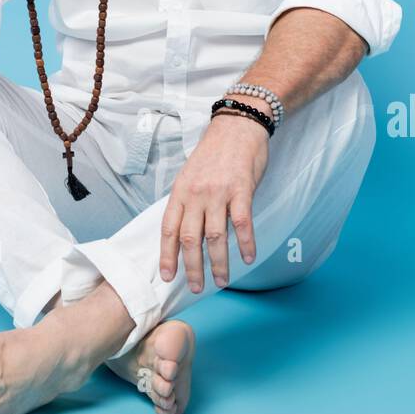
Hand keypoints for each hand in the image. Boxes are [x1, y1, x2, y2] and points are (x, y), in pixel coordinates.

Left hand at [159, 113, 269, 292]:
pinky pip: (242, 223)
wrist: (237, 126)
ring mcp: (219, 192)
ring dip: (218, 263)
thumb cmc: (214, 152)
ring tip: (222, 280)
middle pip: (190, 238)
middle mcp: (196, 194)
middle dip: (192, 268)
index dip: (166, 255)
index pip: (168, 229)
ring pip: (215, 236)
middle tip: (197, 288)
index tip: (167, 276)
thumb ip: (188, 201)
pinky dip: (245, 243)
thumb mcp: (190, 175)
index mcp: (180, 191)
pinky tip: (247, 257)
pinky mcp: (241, 189)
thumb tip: (186, 232)